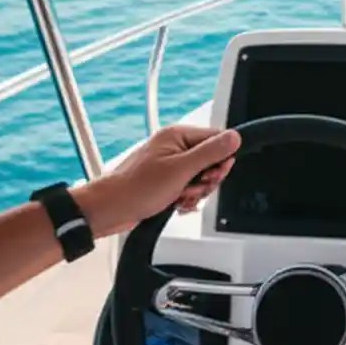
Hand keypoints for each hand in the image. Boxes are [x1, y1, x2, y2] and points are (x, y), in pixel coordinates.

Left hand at [73, 125, 239, 236]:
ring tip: (180, 197)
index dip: (220, 160)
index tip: (212, 175)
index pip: (216, 139)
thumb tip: (234, 137)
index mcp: (177, 135)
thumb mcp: (182, 169)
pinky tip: (176, 203)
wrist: (110, 209)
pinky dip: (186, 199)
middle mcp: (173, 147)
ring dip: (195, 192)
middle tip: (192, 187)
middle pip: (210, 161)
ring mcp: (169, 165)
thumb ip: (211, 153)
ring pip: (200, 178)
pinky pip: (188, 188)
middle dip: (205, 180)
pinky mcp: (165, 181)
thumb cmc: (137, 188)